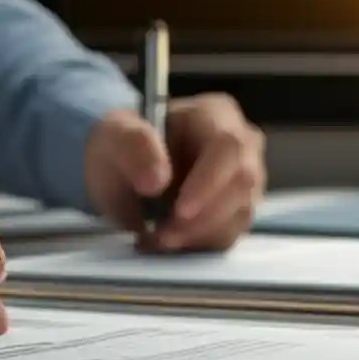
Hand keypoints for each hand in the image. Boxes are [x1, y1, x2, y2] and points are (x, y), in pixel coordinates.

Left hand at [85, 93, 265, 250]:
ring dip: (195, 236)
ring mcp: (244, 182)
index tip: (180, 211)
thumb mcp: (114, 136)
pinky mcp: (237, 213)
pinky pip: (228, 236)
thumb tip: (157, 179)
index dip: (209, 181)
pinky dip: (195, 245)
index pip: (228, 147)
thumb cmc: (122, 145)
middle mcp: (242, 147)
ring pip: (238, 217)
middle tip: (160, 234)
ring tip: (155, 237)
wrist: (121, 173)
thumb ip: (134, 146)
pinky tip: (167, 239)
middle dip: (201, 218)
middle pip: (241, 186)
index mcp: (215, 114)